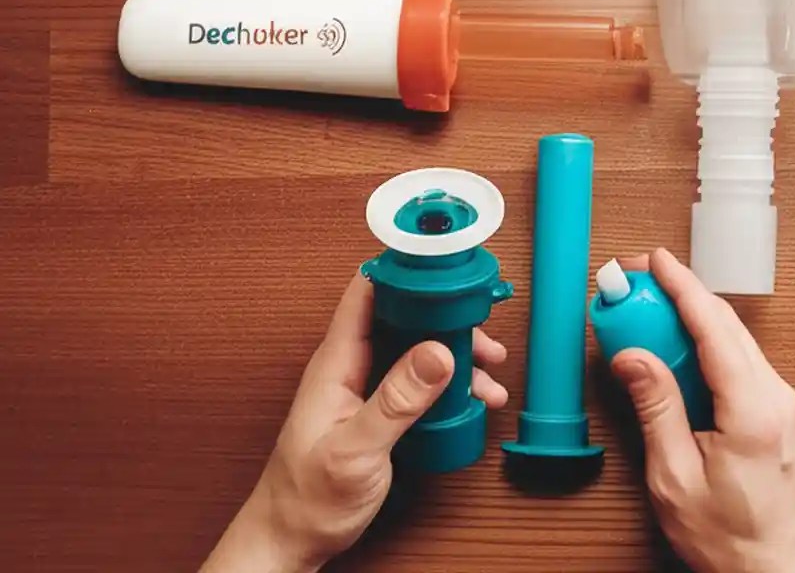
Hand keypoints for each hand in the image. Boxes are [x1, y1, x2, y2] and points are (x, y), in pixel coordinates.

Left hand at [202, 274, 509, 572]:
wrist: (292, 538)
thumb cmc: (306, 499)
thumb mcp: (356, 450)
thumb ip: (396, 401)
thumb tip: (436, 352)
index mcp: (337, 363)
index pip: (369, 292)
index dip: (406, 273)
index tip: (447, 271)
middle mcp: (353, 367)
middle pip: (404, 316)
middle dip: (447, 318)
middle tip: (483, 334)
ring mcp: (367, 387)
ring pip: (417, 349)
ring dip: (455, 355)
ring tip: (488, 374)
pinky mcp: (381, 409)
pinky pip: (419, 381)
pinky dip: (450, 384)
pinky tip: (471, 401)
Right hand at [610, 249, 794, 572]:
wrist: (768, 569)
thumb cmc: (726, 535)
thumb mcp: (674, 475)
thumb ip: (655, 409)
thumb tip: (632, 356)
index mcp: (753, 410)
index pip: (715, 329)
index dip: (683, 287)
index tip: (656, 261)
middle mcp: (775, 397)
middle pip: (726, 325)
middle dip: (682, 294)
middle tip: (638, 281)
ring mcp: (780, 403)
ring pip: (733, 339)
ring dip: (692, 317)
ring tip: (647, 308)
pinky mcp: (774, 412)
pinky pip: (738, 361)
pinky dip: (705, 343)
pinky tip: (675, 346)